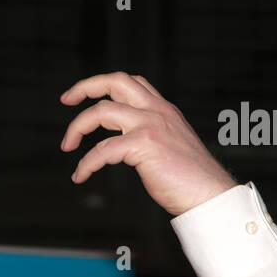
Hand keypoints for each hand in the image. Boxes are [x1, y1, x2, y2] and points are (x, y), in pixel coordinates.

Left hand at [59, 72, 236, 216]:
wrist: (210, 194)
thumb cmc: (190, 178)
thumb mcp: (170, 145)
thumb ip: (149, 135)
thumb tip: (122, 142)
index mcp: (163, 110)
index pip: (131, 82)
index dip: (103, 84)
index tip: (82, 94)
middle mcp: (157, 111)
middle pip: (115, 82)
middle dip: (85, 86)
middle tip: (66, 100)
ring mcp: (151, 125)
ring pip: (101, 111)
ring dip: (77, 127)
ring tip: (67, 145)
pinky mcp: (144, 145)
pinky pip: (102, 150)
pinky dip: (86, 163)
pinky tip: (80, 175)